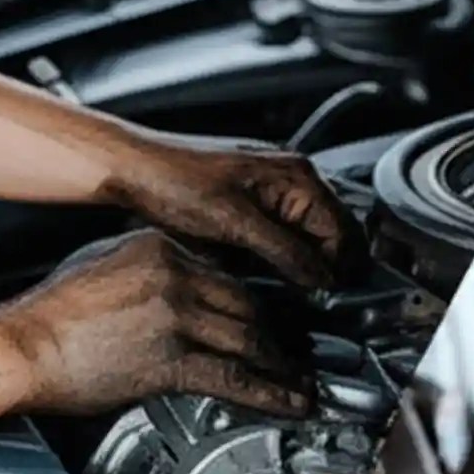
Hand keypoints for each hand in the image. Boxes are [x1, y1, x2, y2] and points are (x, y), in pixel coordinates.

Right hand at [0, 229, 314, 416]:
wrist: (21, 345)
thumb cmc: (54, 313)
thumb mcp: (106, 264)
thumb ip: (152, 268)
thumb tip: (186, 283)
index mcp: (161, 247)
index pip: (227, 273)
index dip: (257, 303)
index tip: (274, 320)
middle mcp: (174, 274)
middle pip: (248, 304)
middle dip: (279, 334)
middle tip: (298, 353)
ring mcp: (174, 316)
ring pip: (250, 339)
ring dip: (284, 366)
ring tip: (303, 382)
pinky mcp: (168, 359)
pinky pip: (234, 377)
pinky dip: (271, 393)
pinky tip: (291, 402)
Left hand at [101, 141, 368, 288]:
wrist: (131, 168)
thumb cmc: (174, 182)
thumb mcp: (235, 223)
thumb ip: (285, 252)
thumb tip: (322, 280)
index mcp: (295, 175)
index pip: (343, 230)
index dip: (341, 269)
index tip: (332, 301)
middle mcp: (290, 177)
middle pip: (331, 234)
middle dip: (328, 268)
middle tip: (317, 304)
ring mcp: (271, 189)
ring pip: (308, 237)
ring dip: (306, 266)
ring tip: (295, 297)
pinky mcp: (250, 201)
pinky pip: (284, 235)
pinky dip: (284, 258)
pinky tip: (270, 278)